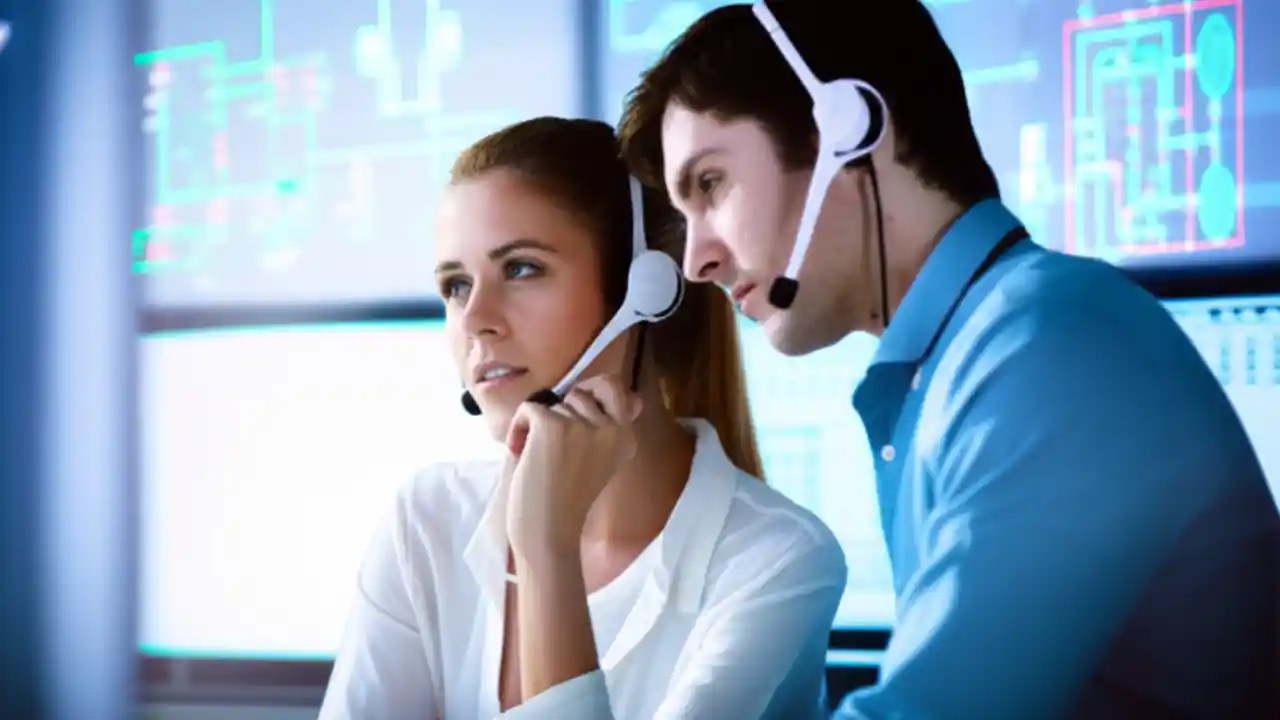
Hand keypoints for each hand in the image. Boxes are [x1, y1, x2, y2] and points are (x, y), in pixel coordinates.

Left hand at [503, 374, 642, 562]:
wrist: (547, 533)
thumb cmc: (566, 501)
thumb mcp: (600, 460)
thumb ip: (611, 427)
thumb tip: (634, 398)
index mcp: (626, 436)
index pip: (614, 387)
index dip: (589, 398)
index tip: (575, 426)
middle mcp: (612, 427)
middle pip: (577, 396)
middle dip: (560, 420)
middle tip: (556, 457)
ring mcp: (583, 425)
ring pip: (553, 404)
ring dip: (538, 429)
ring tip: (541, 461)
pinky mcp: (553, 426)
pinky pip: (529, 408)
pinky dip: (518, 430)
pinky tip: (524, 455)